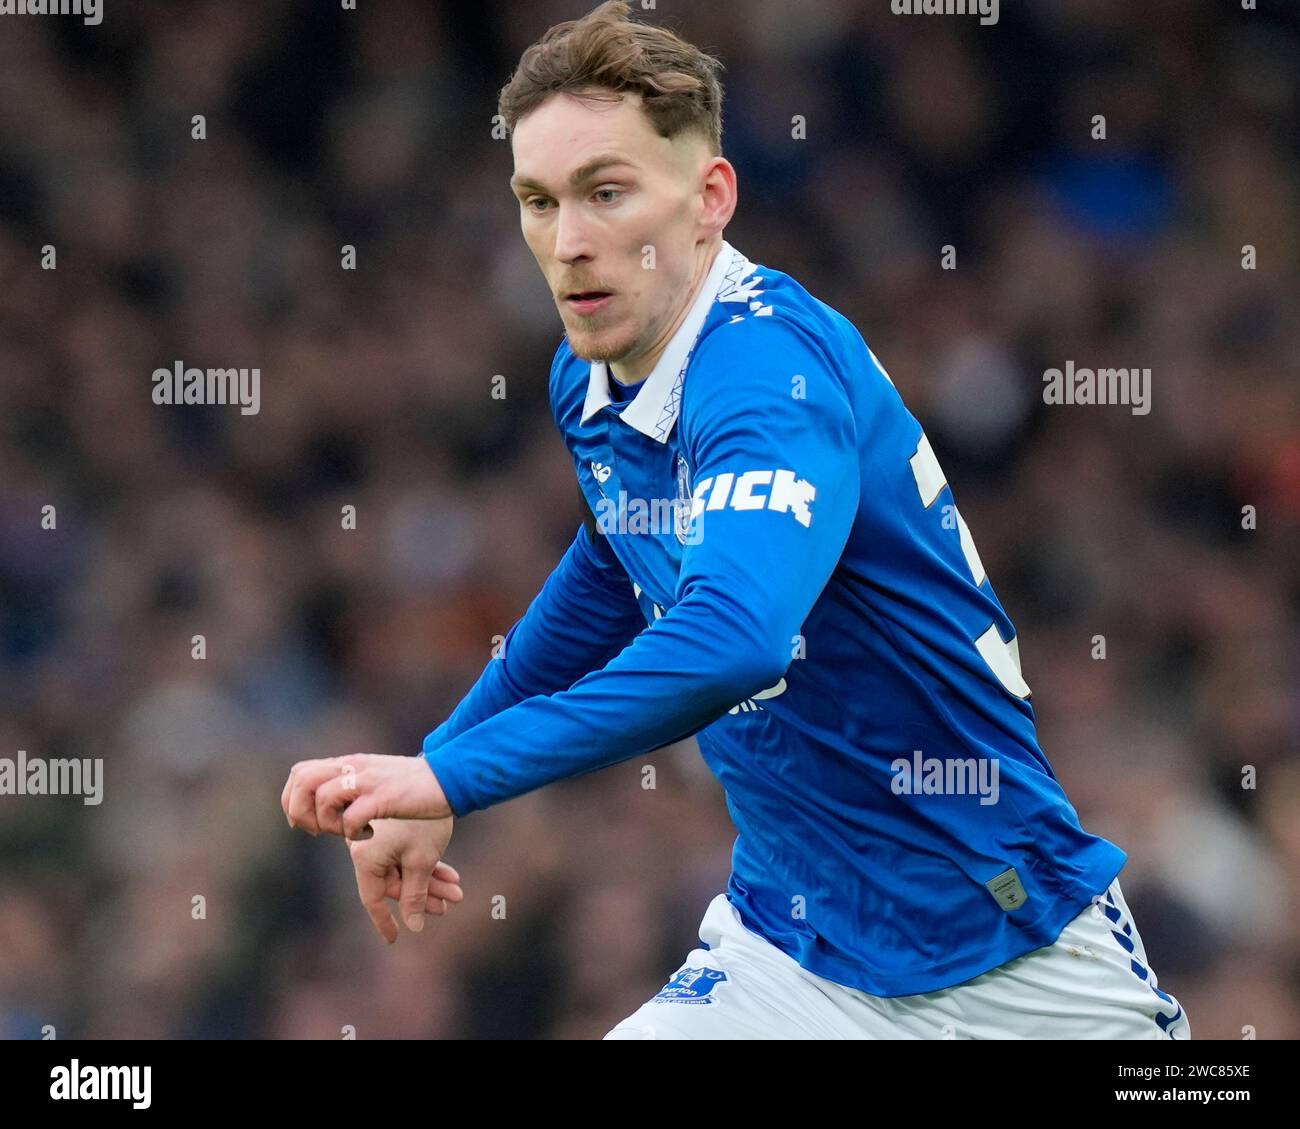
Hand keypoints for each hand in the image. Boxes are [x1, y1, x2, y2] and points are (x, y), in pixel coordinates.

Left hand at [282, 753, 451, 839]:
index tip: (305, 823)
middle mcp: (354, 767)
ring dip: (327, 822)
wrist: (450, 776)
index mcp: (350, 763)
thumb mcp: (377, 779)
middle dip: (301, 811)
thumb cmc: (414, 785)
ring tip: (347, 833)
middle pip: (303, 780)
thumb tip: (327, 804)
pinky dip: (352, 831)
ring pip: (323, 796)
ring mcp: (369, 780)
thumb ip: (352, 787)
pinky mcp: (385, 796)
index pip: (300, 772)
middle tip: (319, 832)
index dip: (292, 800)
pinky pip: (353, 815)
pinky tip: (369, 835)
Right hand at [349, 817, 461, 942]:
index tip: (394, 938)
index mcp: (364, 855)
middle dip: (423, 894)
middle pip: (390, 880)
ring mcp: (374, 832)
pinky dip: (422, 863)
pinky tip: (449, 873)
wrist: (434, 776)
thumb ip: (415, 896)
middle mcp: (363, 844)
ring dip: (427, 880)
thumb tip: (413, 927)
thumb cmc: (425, 818)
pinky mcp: (385, 821)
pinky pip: (400, 850)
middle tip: (452, 902)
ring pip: (398, 866)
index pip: (372, 897)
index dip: (384, 921)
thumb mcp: (422, 860)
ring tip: (456, 889)